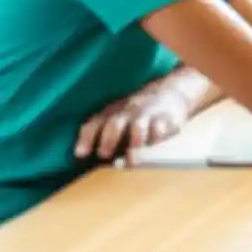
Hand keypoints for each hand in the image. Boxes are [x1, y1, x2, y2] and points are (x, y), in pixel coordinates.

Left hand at [75, 72, 198, 163]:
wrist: (171, 93)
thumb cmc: (137, 113)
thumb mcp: (117, 118)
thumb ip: (101, 137)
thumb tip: (84, 159)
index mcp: (111, 114)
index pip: (94, 125)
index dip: (86, 139)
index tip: (80, 154)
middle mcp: (127, 114)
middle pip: (114, 124)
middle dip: (108, 140)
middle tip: (104, 155)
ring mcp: (147, 116)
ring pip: (138, 126)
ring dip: (133, 140)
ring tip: (132, 157)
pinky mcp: (166, 119)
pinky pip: (161, 127)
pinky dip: (156, 135)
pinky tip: (154, 142)